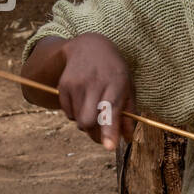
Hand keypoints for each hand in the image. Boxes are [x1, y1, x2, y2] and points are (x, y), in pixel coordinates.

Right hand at [54, 33, 136, 149]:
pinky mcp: (63, 86)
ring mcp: (76, 84)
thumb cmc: (114, 71)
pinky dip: (76, 114)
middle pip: (89, 122)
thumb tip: (128, 139)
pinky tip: (83, 100)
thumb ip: (129, 114)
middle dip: (95, 134)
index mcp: (116, 84)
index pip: (111, 111)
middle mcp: (94, 83)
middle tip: (102, 133)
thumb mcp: (128, 88)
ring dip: (87, 123)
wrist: (89, 46)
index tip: (109, 146)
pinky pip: (68, 113)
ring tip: (94, 107)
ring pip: (78, 121)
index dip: (109, 130)